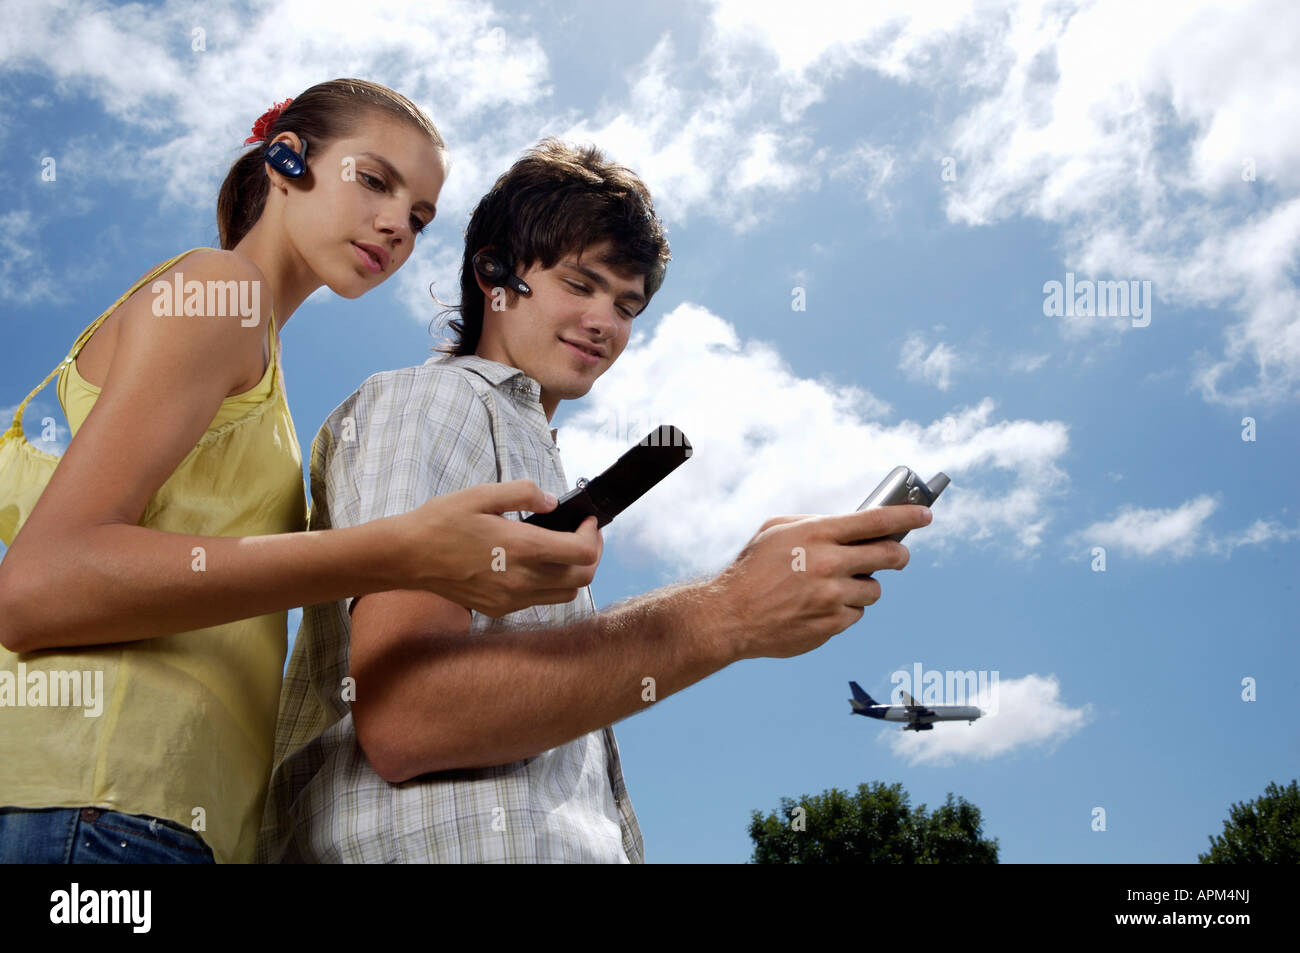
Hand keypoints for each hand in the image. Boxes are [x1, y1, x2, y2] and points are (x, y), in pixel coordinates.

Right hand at [394, 480, 602, 617]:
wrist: (408, 556)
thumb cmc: (442, 522)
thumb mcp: (482, 494)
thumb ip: (523, 493)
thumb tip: (552, 502)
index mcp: (521, 548)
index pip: (582, 553)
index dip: (593, 536)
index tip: (588, 522)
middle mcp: (521, 579)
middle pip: (582, 578)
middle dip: (591, 555)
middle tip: (582, 535)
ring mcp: (511, 599)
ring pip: (566, 595)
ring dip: (573, 573)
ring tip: (561, 550)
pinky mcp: (500, 609)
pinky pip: (539, 602)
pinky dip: (549, 585)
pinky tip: (533, 565)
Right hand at [709, 504, 933, 660]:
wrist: (730, 615)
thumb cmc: (751, 568)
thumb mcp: (776, 530)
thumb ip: (816, 524)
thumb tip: (852, 526)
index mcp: (817, 534)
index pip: (877, 521)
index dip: (908, 517)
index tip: (924, 516)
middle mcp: (830, 564)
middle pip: (891, 556)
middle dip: (899, 555)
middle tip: (898, 555)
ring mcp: (833, 597)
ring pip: (875, 589)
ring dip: (864, 585)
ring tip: (837, 585)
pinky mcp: (832, 625)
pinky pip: (857, 614)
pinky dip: (846, 609)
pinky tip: (821, 606)